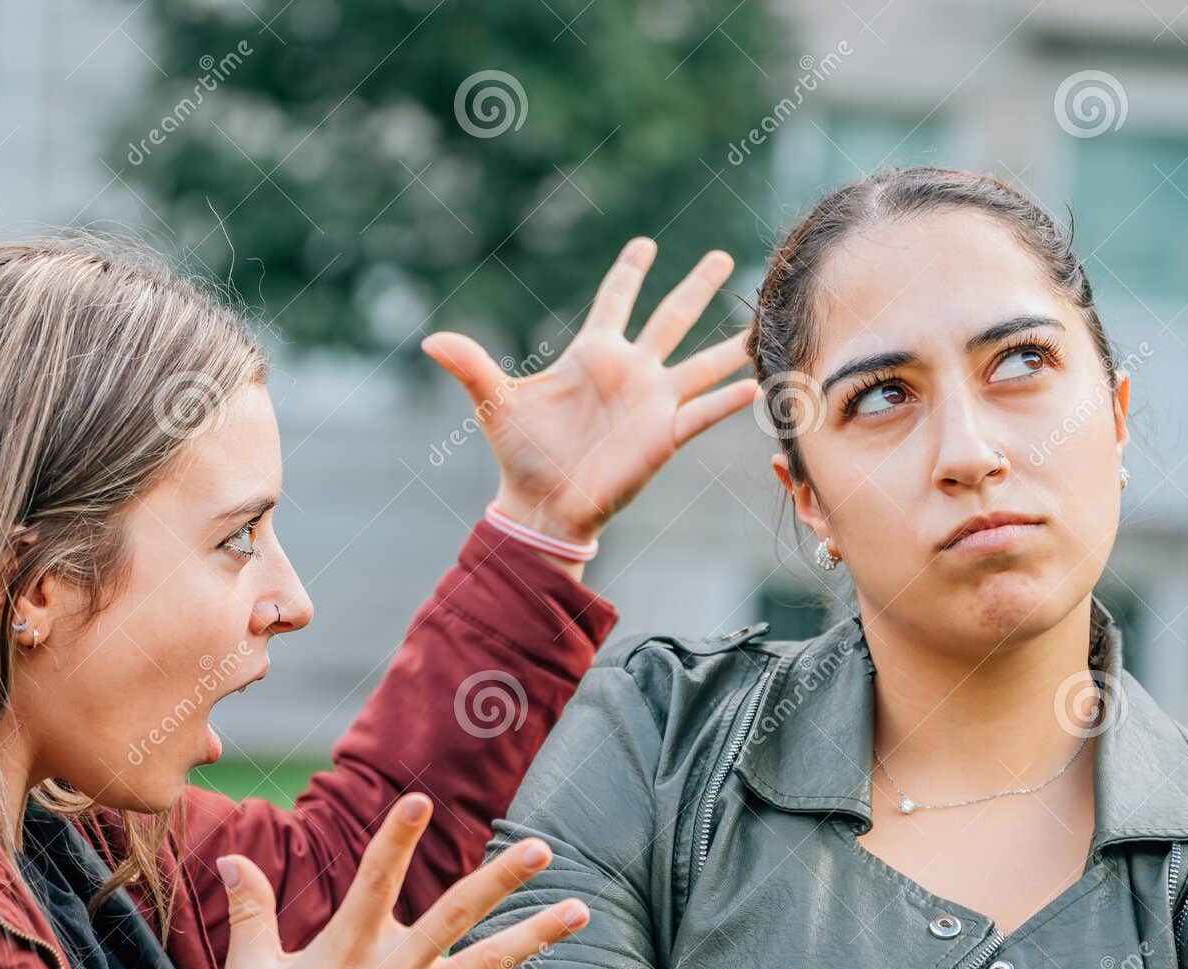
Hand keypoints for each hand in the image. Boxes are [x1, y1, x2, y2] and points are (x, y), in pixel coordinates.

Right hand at [217, 794, 587, 968]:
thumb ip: (251, 913)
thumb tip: (233, 860)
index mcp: (347, 949)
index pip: (373, 881)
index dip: (394, 840)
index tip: (420, 799)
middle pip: (455, 916)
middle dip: (500, 881)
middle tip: (542, 850)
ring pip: (489, 963)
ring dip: (537, 936)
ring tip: (581, 910)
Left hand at [421, 238, 757, 546]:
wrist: (543, 504)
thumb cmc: (520, 454)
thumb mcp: (494, 403)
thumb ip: (472, 366)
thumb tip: (428, 338)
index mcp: (592, 355)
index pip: (614, 301)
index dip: (628, 272)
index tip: (644, 244)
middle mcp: (630, 372)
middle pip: (670, 319)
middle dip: (695, 287)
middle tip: (722, 257)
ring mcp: (652, 402)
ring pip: (700, 362)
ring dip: (728, 344)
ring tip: (758, 320)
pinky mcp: (664, 436)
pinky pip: (702, 413)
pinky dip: (727, 401)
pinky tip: (754, 386)